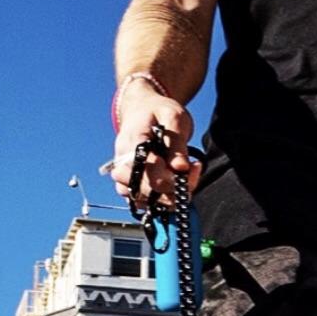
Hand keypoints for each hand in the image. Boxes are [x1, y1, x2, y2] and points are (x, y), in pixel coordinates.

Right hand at [110, 83, 196, 208]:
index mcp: (131, 144)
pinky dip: (164, 199)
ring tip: (185, 176)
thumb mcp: (173, 116)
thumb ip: (177, 143)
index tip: (194, 168)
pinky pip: (146, 204)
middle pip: (146, 191)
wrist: (140, 111)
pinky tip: (174, 183)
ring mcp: (124, 180)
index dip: (172, 177)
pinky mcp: (130, 189)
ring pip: (146, 201)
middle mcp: (122, 166)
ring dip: (171, 196)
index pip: (149, 172)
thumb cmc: (157, 112)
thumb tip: (181, 168)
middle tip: (194, 171)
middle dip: (174, 188)